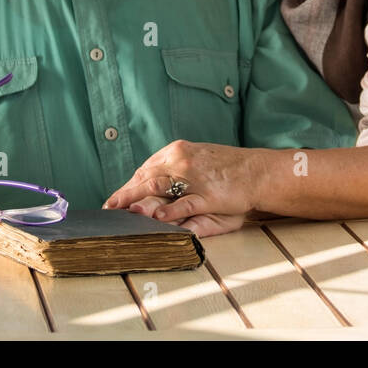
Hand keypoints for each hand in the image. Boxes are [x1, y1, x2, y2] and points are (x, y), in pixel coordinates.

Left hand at [103, 141, 262, 237]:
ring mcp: (195, 177)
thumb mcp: (197, 158)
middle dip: (125, 194)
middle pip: (146, 176)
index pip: (145, 168)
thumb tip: (149, 181)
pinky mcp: (209, 194)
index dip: (127, 186)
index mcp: (177, 150)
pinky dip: (171, 210)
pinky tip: (158, 217)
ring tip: (122, 210)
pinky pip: (185, 203)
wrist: (258, 171)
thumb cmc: (227, 168)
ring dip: (138, 199)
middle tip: (109, 209)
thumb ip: (174, 167)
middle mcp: (182, 160)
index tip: (114, 200)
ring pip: (159, 187)